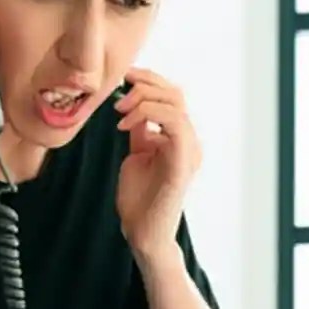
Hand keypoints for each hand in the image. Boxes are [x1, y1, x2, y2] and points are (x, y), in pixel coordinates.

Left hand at [114, 68, 201, 261]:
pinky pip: (175, 124)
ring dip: (144, 100)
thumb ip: (141, 130)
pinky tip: (126, 126)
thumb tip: (132, 105)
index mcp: (180, 138)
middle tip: (119, 91)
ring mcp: (189, 150)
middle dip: (145, 84)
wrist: (142, 232)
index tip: (123, 77)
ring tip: (120, 113)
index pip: (172, 95)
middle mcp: (189, 141)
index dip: (149, 80)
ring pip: (175, 104)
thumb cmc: (139, 198)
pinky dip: (149, 115)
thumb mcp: (137, 153)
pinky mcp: (182, 161)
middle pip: (176, 93)